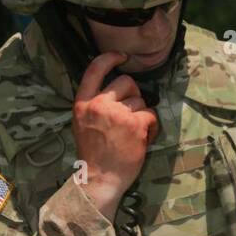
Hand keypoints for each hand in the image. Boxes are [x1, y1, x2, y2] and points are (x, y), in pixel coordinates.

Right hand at [71, 51, 158, 215]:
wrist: (100, 179)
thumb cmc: (94, 155)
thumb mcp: (82, 124)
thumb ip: (94, 104)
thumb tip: (115, 89)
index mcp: (82, 103)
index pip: (95, 69)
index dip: (110, 58)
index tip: (122, 56)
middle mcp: (98, 104)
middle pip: (126, 82)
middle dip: (133, 95)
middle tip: (129, 115)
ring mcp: (117, 114)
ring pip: (141, 100)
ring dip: (142, 114)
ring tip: (134, 132)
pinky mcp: (135, 124)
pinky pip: (151, 114)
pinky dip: (152, 126)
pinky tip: (144, 138)